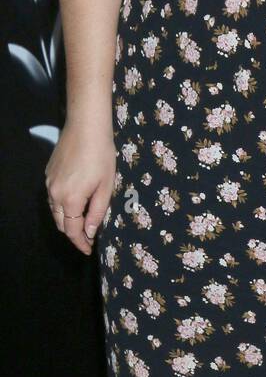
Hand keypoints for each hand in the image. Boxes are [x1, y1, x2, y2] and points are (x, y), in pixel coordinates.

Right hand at [45, 122, 116, 255]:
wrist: (86, 127)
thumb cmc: (102, 155)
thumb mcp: (106, 186)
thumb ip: (97, 212)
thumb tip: (89, 232)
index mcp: (70, 200)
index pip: (72, 231)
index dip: (80, 242)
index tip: (88, 249)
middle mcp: (55, 194)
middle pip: (61, 223)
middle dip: (73, 234)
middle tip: (88, 238)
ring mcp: (49, 184)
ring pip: (55, 211)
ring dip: (67, 220)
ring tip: (82, 222)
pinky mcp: (48, 174)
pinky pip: (53, 197)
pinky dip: (62, 206)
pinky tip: (75, 202)